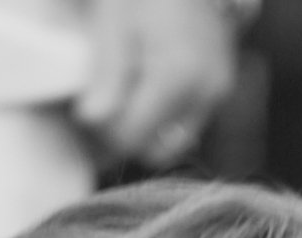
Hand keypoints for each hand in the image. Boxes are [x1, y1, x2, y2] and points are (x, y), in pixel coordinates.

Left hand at [76, 0, 238, 168]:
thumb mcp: (114, 23)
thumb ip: (106, 76)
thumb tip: (90, 121)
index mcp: (177, 77)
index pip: (131, 137)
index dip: (100, 139)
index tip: (80, 126)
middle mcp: (206, 91)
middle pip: (157, 150)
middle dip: (125, 142)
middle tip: (97, 123)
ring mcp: (218, 91)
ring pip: (174, 140)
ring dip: (145, 131)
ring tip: (118, 106)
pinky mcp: (221, 86)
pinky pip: (187, 120)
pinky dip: (162, 116)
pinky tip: (142, 92)